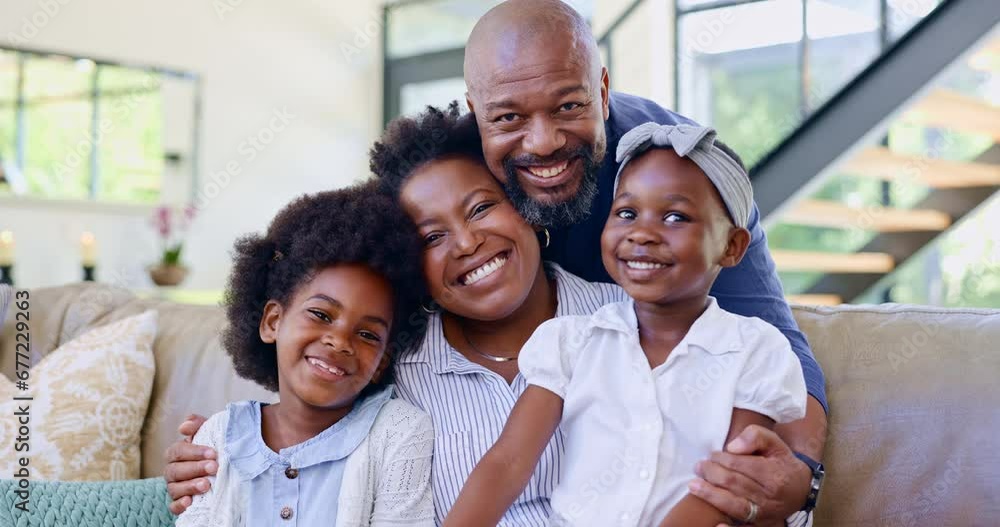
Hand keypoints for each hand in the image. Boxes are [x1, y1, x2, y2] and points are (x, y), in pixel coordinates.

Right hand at [165, 414, 215, 514]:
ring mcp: (174, 488)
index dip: (194, 452)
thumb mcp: (208, 433)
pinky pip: (173, 506)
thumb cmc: (212, 450)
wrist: (222, 469)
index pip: (177, 451)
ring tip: (206, 485)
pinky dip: (180, 505)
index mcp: (177, 453)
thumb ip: (197, 425)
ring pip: (174, 489)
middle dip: (195, 468)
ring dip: (190, 486)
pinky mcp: (178, 503)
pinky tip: (190, 502)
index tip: (212, 453)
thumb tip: (184, 426)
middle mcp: (172, 471)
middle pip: (175, 470)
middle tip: (214, 467)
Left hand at [688, 425, 809, 525]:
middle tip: (699, 466)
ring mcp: (765, 513)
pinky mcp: (761, 525)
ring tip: (693, 485)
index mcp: (774, 475)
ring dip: (710, 495)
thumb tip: (732, 447)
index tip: (712, 454)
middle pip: (733, 483)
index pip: (740, 465)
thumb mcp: (774, 442)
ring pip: (734, 505)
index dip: (722, 458)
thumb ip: (755, 436)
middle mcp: (770, 497)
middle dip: (712, 473)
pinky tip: (716, 524)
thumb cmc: (782, 462)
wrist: (801, 488)